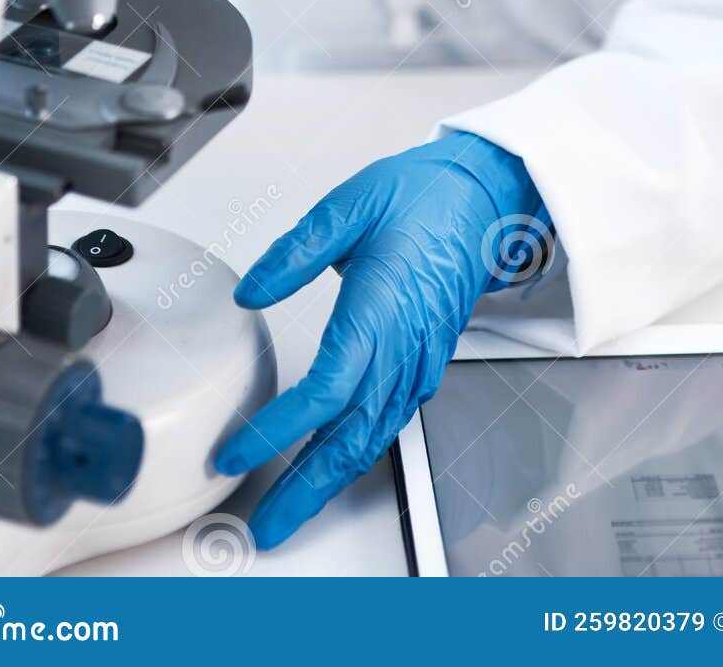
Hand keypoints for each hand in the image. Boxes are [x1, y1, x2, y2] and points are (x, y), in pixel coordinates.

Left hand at [214, 131, 551, 547]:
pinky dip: (359, 454)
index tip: (235, 453)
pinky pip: (391, 422)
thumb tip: (253, 290)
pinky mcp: (427, 361)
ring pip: (372, 438)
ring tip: (290, 511)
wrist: (487, 197)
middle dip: (304, 490)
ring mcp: (419, 360)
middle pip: (349, 437)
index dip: (278, 431)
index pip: (325, 391)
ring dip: (329, 482)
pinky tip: (336, 465)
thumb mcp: (351, 204)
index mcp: (381, 310)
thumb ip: (297, 251)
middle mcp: (403, 347)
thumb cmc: (427, 196)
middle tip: (264, 527)